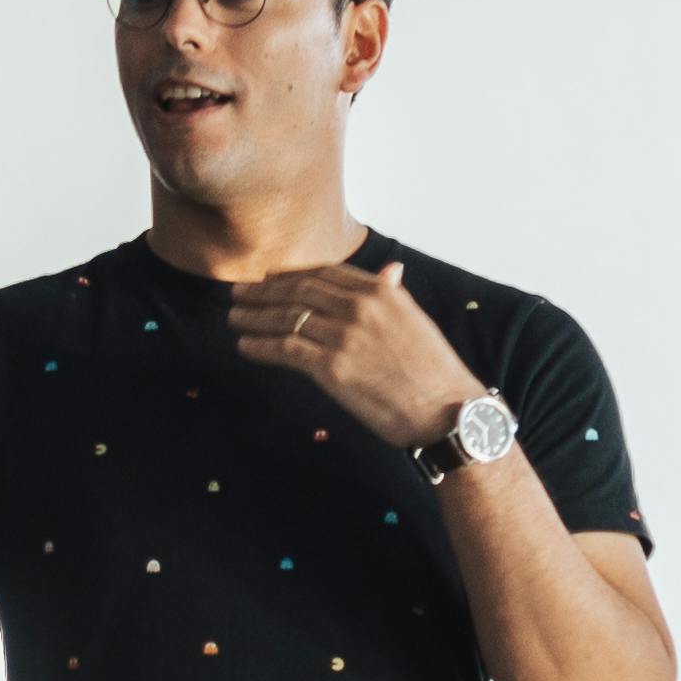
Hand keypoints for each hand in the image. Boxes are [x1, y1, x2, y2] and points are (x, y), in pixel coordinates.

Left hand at [225, 255, 483, 447]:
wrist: (446, 411)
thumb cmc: (433, 372)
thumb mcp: (415, 320)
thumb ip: (393, 293)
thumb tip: (390, 270)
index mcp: (380, 292)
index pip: (322, 274)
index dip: (290, 276)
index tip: (268, 279)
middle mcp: (360, 308)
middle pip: (298, 292)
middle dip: (263, 292)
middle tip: (238, 295)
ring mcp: (344, 337)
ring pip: (287, 318)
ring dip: (254, 317)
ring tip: (234, 318)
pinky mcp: (332, 368)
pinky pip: (286, 350)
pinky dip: (260, 346)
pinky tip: (244, 347)